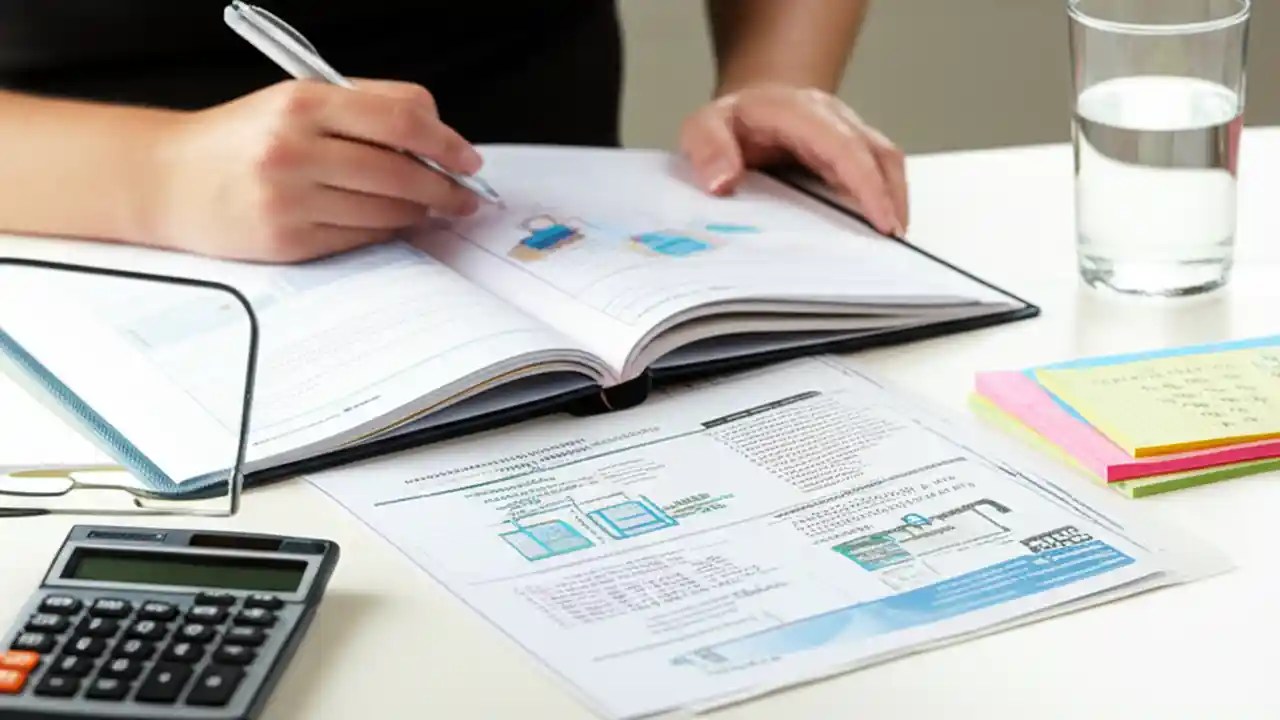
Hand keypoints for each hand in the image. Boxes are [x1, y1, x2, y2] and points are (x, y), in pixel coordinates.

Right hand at [151, 80, 482, 262]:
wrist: (167, 178)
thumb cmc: (241, 139)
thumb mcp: (296, 101)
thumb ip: (365, 109)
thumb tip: (438, 136)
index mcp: (304, 102)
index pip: (401, 120)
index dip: (446, 142)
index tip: (468, 159)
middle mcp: (295, 149)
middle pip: (401, 172)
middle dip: (445, 188)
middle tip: (464, 196)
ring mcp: (290, 198)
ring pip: (386, 211)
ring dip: (419, 213)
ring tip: (430, 209)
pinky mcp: (287, 240)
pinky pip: (360, 238)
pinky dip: (386, 232)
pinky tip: (392, 224)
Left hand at [680, 83, 907, 236]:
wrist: (749, 106)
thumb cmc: (731, 122)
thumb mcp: (703, 128)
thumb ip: (708, 149)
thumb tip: (722, 182)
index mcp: (798, 111)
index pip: (843, 146)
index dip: (866, 184)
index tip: (881, 220)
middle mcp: (833, 117)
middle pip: (878, 154)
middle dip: (891, 198)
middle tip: (894, 243)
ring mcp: (848, 132)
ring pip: (886, 162)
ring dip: (894, 200)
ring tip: (891, 243)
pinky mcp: (853, 150)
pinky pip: (879, 171)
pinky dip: (885, 199)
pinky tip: (878, 230)